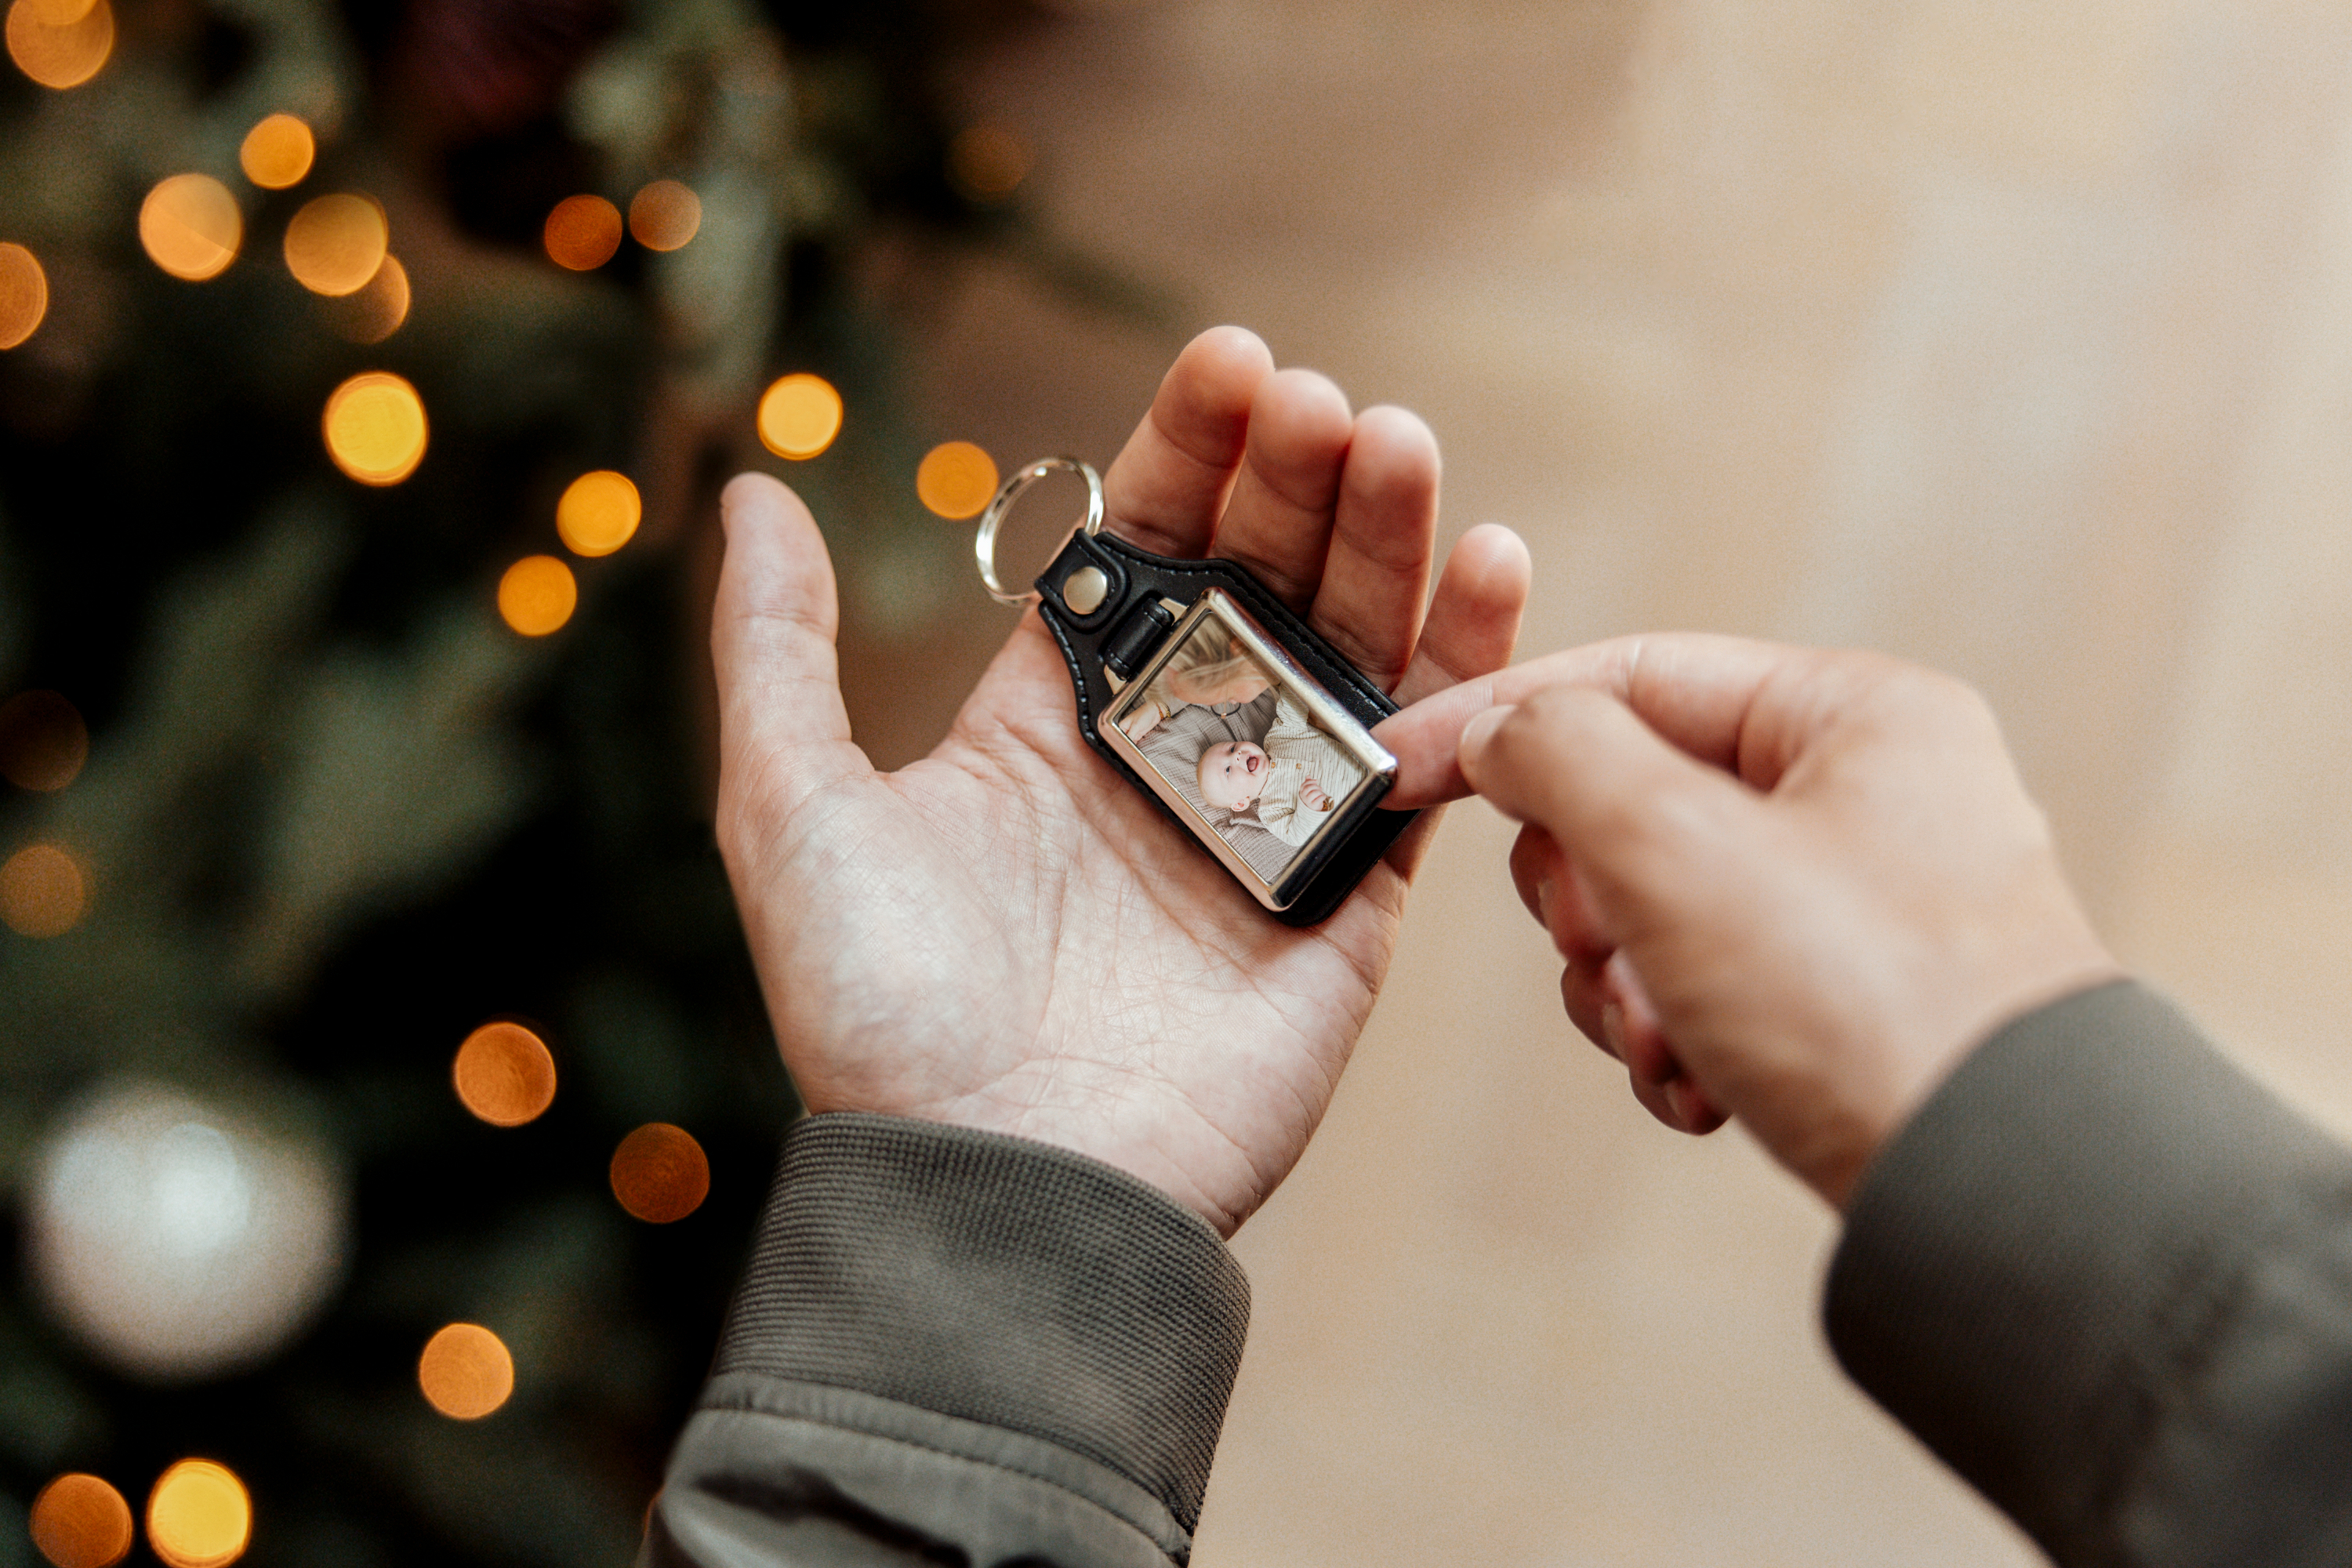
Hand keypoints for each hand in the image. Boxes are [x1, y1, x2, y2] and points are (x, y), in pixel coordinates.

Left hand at [714, 327, 1530, 1233]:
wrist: (991, 1191)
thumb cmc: (880, 1013)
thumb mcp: (791, 807)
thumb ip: (778, 648)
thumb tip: (751, 491)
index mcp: (1051, 723)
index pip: (1140, 548)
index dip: (1186, 449)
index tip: (1231, 360)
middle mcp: (1168, 758)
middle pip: (1258, 579)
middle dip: (1295, 479)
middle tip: (1324, 402)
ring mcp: (1265, 825)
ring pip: (1349, 649)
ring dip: (1384, 541)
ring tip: (1396, 445)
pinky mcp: (1347, 905)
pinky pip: (1422, 767)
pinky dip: (1466, 666)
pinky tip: (1489, 562)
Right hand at [1300, 779, 1331, 811]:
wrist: (1313, 808)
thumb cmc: (1311, 797)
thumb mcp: (1309, 790)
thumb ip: (1308, 783)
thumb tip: (1308, 776)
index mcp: (1302, 791)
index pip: (1304, 784)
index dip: (1311, 781)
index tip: (1316, 781)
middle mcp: (1303, 797)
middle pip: (1308, 788)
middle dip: (1316, 786)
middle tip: (1320, 788)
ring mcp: (1308, 801)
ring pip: (1313, 793)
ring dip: (1319, 792)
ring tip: (1321, 793)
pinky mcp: (1313, 805)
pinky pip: (1318, 799)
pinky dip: (1323, 796)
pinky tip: (1323, 796)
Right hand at [1375, 636, 2120, 1207]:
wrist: (1997, 1202)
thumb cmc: (1866, 1003)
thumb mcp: (1675, 845)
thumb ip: (1559, 754)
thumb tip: (1500, 731)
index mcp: (1856, 714)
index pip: (1631, 674)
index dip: (1500, 718)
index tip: (1398, 772)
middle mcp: (1871, 796)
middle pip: (1635, 799)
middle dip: (1589, 895)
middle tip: (1603, 942)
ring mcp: (1864, 907)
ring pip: (1657, 910)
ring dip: (1624, 986)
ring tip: (1665, 1038)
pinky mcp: (1852, 1009)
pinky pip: (1707, 994)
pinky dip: (1676, 1042)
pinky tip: (1700, 1087)